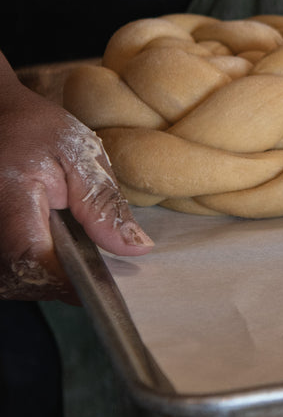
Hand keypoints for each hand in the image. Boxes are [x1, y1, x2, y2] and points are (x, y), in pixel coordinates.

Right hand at [0, 57, 152, 302]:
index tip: (103, 286)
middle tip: (95, 269)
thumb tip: (135, 248)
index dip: (69, 281)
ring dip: (44, 278)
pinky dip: (30, 269)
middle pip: (20, 278)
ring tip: (72, 257)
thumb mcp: (80, 154)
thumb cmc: (36, 130)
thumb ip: (104, 203)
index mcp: (7, 199)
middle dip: (60, 282)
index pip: (32, 260)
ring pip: (10, 281)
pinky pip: (5, 272)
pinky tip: (51, 253)